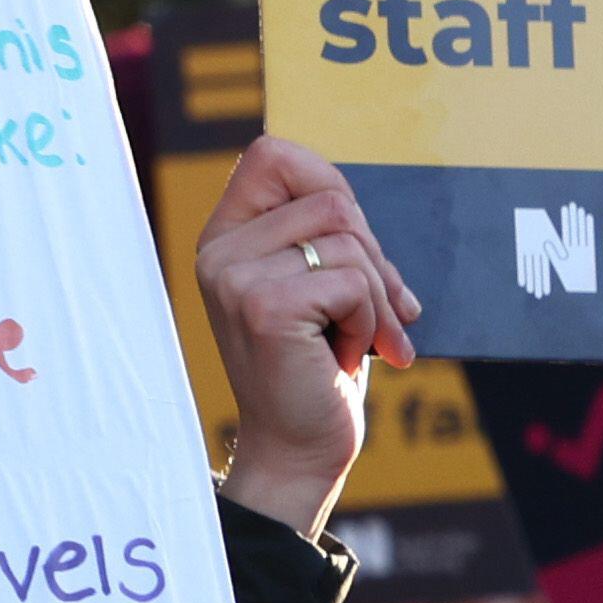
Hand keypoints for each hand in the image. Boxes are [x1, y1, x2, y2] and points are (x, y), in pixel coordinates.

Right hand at [193, 132, 412, 536]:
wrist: (298, 449)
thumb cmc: (317, 366)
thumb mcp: (319, 287)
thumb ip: (324, 236)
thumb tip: (359, 199)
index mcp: (227, 236)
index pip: (273, 153)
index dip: (329, 183)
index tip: (354, 244)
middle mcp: (220, 251)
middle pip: (331, 200)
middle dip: (374, 256)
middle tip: (382, 309)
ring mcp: (236, 277)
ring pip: (348, 241)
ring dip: (377, 296)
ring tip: (360, 339)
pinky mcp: (264, 307)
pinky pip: (351, 283)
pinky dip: (371, 321)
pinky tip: (348, 356)